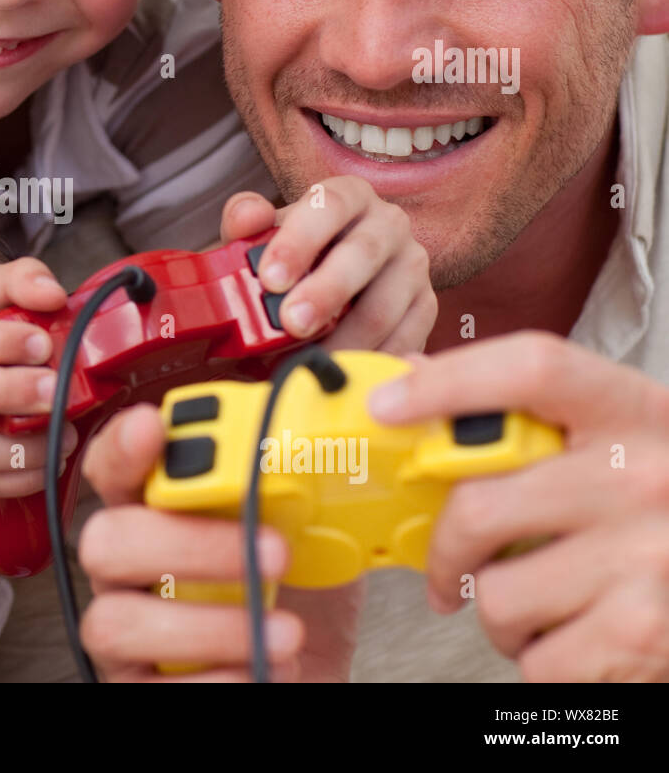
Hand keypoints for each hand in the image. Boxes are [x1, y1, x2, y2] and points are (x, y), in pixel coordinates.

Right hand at [77, 403, 361, 681]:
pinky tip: (267, 669)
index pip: (111, 467)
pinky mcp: (141, 690)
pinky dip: (216, 682)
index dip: (122, 446)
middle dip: (188, 543)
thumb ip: (298, 487)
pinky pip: (149, 691)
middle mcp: (128, 572)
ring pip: (115, 622)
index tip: (153, 427)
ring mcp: (128, 636)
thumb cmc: (301, 601)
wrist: (313, 671)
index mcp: (156, 514)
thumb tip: (321, 439)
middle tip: (272, 551)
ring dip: (209, 626)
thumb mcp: (312, 533)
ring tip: (284, 628)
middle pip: (103, 541)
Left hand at [221, 175, 435, 354]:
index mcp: (346, 197)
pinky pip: (403, 340)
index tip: (270, 279)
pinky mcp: (424, 308)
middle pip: (363, 254)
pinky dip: (368, 362)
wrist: (326, 283)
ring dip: (342, 339)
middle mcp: (388, 224)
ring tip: (307, 361)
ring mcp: (412, 267)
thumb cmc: (293, 258)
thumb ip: (245, 223)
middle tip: (291, 324)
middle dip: (325, 293)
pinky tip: (340, 373)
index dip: (299, 241)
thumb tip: (246, 217)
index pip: (328, 204)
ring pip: (384, 306)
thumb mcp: (262, 236)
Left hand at [368, 332, 668, 680]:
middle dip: (447, 550)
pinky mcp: (644, 633)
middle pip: (481, 507)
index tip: (386, 406)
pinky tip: (569, 636)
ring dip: (498, 614)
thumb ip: (522, 406)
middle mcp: (645, 476)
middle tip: (451, 565)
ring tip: (536, 603)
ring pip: (497, 594)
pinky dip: (537, 657)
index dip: (446, 384)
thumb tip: (413, 371)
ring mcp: (648, 555)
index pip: (530, 370)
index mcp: (632, 412)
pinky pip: (536, 658)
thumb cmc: (658, 505)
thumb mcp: (614, 437)